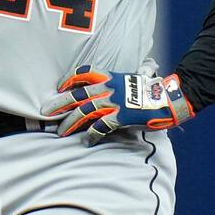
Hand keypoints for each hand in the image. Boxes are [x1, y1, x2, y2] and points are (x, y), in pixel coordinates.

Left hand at [40, 64, 194, 145]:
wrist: (168, 98)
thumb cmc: (153, 91)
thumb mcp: (133, 80)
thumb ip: (119, 84)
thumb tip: (112, 88)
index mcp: (112, 77)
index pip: (85, 73)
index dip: (70, 79)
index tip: (59, 86)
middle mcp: (109, 88)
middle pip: (77, 94)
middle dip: (59, 103)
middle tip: (45, 111)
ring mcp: (114, 102)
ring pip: (84, 111)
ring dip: (70, 123)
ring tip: (60, 132)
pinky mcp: (121, 116)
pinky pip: (101, 127)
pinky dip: (91, 135)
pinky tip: (85, 141)